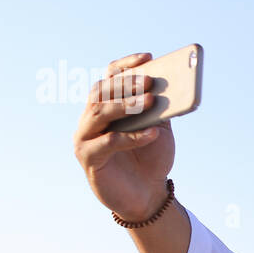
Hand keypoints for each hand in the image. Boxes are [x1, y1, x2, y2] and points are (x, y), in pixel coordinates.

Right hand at [73, 51, 174, 220]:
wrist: (147, 194)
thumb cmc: (151, 158)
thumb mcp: (159, 129)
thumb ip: (159, 110)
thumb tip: (168, 86)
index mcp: (107, 106)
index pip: (110, 77)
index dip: (126, 66)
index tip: (147, 57)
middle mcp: (91, 118)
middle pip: (102, 92)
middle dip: (126, 84)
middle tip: (149, 81)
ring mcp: (85, 137)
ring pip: (100, 113)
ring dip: (126, 105)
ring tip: (150, 102)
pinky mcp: (88, 158)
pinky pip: (108, 142)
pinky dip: (131, 136)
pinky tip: (151, 133)